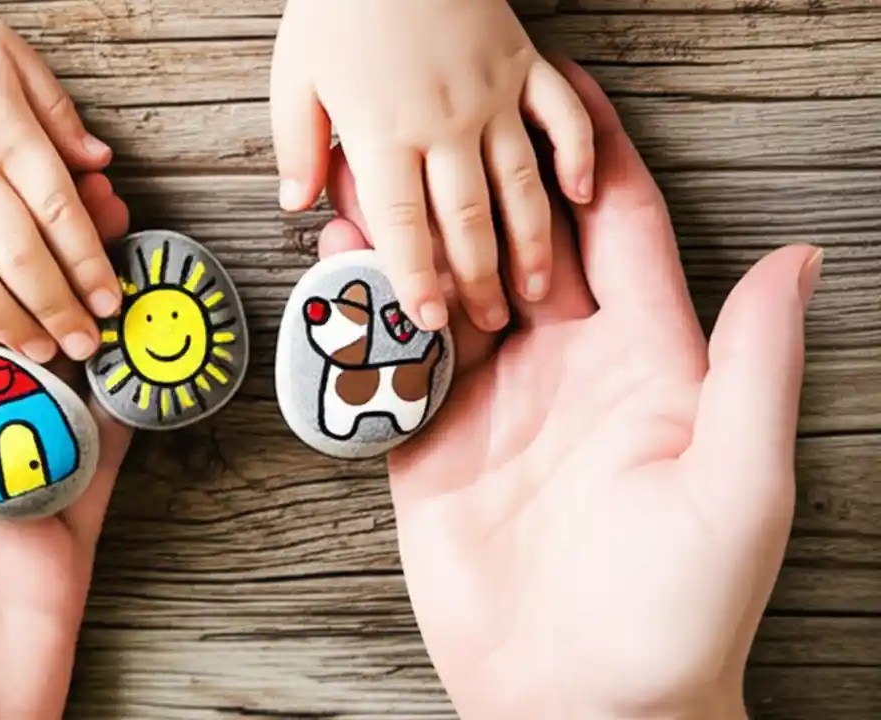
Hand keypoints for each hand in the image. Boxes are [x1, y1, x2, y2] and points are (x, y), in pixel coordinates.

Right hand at [0, 0, 126, 362]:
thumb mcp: (9, 54)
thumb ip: (57, 114)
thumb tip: (99, 164)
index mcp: (6, 133)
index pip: (61, 214)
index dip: (90, 266)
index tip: (111, 303)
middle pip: (21, 257)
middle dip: (59, 310)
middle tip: (84, 346)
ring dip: (6, 322)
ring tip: (37, 353)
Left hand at [271, 0, 593, 335]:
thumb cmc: (338, 4)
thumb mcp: (295, 75)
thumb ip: (296, 145)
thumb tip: (294, 205)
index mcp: (383, 134)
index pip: (401, 226)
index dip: (414, 280)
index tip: (426, 323)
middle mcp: (443, 125)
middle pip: (465, 219)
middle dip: (476, 280)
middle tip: (486, 327)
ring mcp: (491, 96)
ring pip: (518, 183)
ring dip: (530, 241)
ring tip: (536, 290)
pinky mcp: (523, 65)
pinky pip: (559, 115)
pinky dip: (577, 153)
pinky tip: (583, 194)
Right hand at [318, 61, 817, 718]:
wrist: (582, 707)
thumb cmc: (679, 609)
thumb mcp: (739, 482)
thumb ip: (755, 365)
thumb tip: (798, 254)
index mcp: (644, 360)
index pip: (617, 227)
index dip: (591, 152)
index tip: (560, 85)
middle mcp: (564, 368)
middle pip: (515, 243)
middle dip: (478, 177)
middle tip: (433, 118)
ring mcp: (492, 406)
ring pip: (443, 293)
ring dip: (409, 239)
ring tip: (365, 185)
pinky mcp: (430, 450)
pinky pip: (390, 368)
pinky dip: (362, 321)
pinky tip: (335, 279)